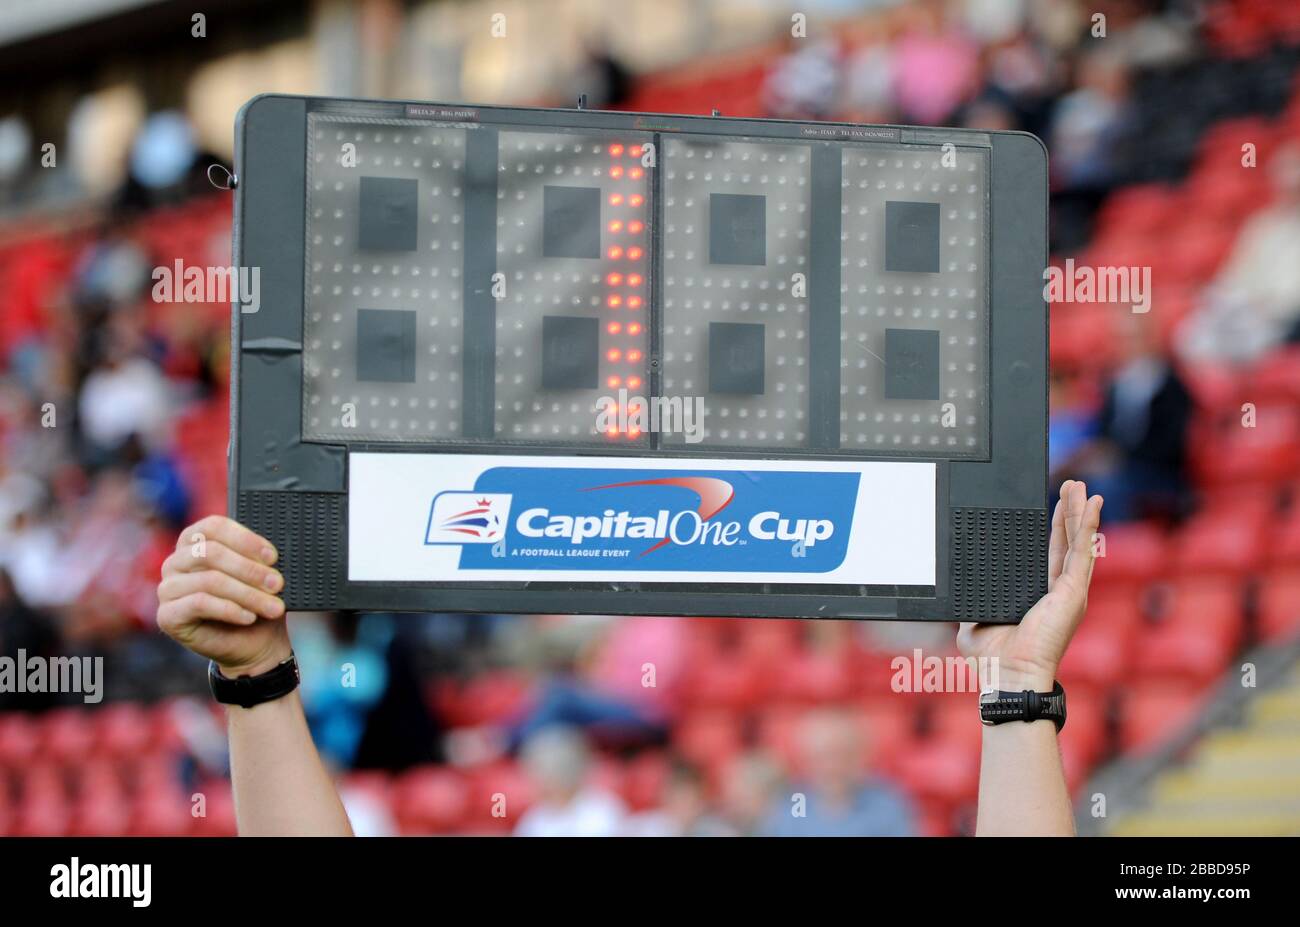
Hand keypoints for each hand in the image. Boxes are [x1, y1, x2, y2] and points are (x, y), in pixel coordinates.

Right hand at [156, 515, 288, 676]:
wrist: (253, 643)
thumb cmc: (255, 602)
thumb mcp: (260, 575)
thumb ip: (257, 557)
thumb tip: (269, 552)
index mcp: (195, 542)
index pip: (213, 527)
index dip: (245, 539)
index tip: (273, 557)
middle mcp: (176, 561)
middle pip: (211, 553)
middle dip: (250, 569)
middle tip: (277, 584)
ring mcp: (168, 588)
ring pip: (209, 580)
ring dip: (248, 594)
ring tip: (272, 606)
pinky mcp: (167, 615)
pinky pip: (199, 603)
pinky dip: (230, 610)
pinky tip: (249, 617)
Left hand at [957, 480, 1103, 691]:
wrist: (1008, 674)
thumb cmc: (994, 658)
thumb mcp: (975, 622)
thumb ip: (975, 601)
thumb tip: (959, 589)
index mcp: (1038, 595)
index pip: (1048, 554)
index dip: (1052, 530)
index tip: (1050, 506)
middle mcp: (1058, 591)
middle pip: (1066, 543)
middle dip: (1069, 514)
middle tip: (1071, 487)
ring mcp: (1069, 591)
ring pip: (1078, 543)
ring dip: (1080, 513)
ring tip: (1082, 488)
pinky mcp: (1073, 591)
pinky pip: (1083, 552)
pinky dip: (1087, 527)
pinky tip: (1090, 506)